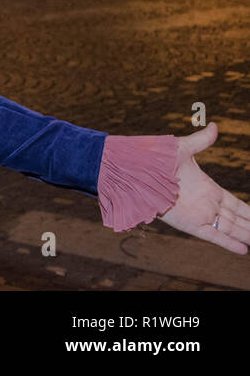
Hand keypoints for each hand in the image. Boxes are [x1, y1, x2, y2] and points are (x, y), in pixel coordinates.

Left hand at [157, 123, 249, 253]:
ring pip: (228, 229)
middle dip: (249, 226)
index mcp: (208, 188)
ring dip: (244, 235)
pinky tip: (243, 250)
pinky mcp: (191, 224)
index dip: (247, 211)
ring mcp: (200, 214)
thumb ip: (201, 141)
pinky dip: (228, 243)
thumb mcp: (183, 148)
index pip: (234, 204)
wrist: (137, 172)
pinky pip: (213, 236)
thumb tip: (214, 125)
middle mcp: (207, 203)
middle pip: (235, 219)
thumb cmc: (157, 158)